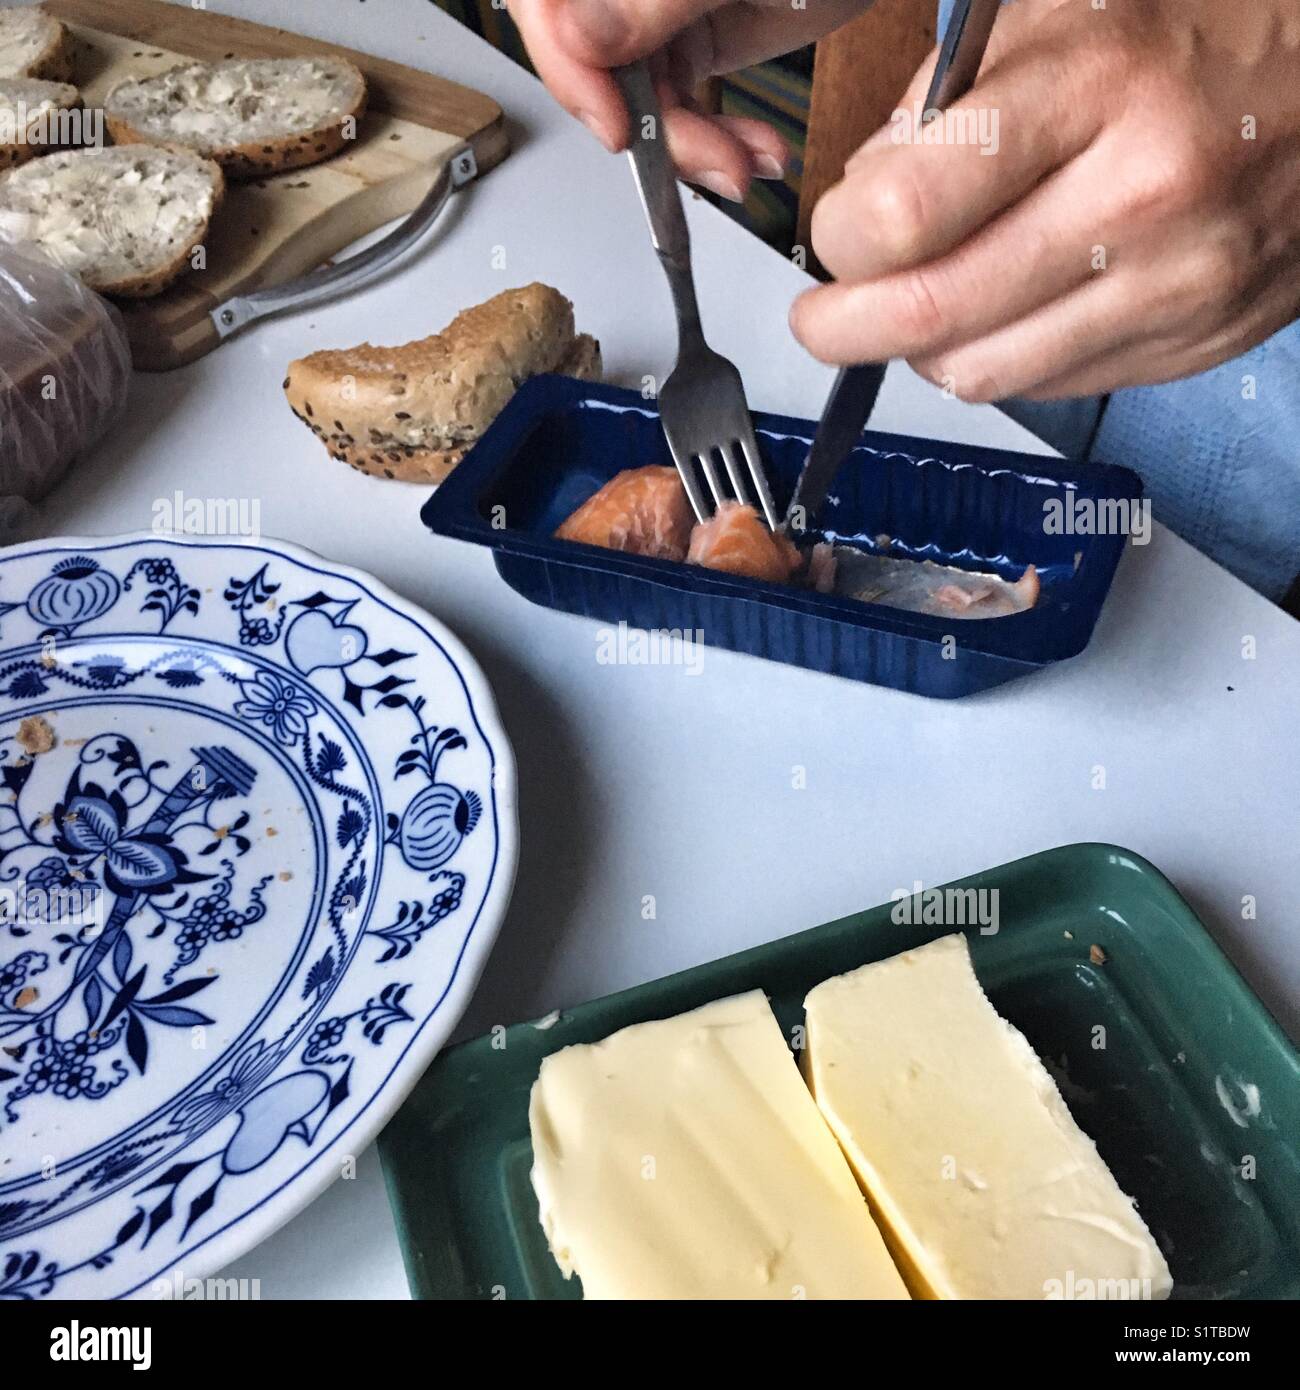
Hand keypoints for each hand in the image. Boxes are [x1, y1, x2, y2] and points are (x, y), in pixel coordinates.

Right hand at [512, 0, 864, 200]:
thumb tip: (580, 32)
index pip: (546, 6)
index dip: (572, 71)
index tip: (617, 127)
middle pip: (588, 61)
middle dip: (651, 128)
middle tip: (708, 164)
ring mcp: (652, 4)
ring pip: (634, 98)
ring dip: (691, 148)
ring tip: (745, 167)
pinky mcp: (690, 34)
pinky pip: (677, 105)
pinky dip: (715, 142)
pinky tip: (751, 156)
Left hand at [791, 0, 1299, 399]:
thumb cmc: (1196, 29)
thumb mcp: (1060, 6)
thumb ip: (941, 105)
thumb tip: (861, 199)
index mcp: (1096, 86)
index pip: (909, 211)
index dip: (843, 238)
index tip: (836, 235)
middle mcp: (1140, 197)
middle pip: (932, 315)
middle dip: (844, 327)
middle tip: (821, 318)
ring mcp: (1175, 284)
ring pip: (981, 372)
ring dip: (923, 351)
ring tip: (920, 306)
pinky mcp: (1193, 344)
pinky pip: (1049, 386)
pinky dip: (1004, 358)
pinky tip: (1009, 309)